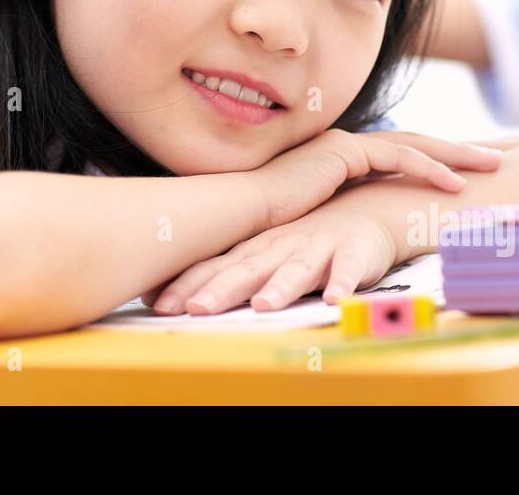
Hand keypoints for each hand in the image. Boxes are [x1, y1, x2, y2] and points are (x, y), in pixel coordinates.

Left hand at [142, 202, 397, 314]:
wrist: (360, 209)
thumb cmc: (303, 238)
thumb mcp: (263, 254)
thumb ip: (227, 273)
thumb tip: (176, 295)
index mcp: (256, 250)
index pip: (216, 268)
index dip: (188, 285)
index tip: (158, 304)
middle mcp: (281, 247)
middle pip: (249, 270)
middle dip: (222, 290)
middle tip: (197, 309)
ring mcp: (317, 248)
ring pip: (298, 269)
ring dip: (281, 287)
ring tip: (265, 305)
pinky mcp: (353, 252)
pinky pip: (348, 270)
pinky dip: (343, 283)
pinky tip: (336, 299)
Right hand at [249, 127, 499, 231]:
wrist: (241, 212)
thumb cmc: (270, 225)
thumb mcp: (318, 220)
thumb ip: (342, 219)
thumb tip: (368, 239)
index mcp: (340, 160)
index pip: (397, 156)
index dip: (433, 163)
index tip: (464, 173)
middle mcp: (346, 146)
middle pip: (413, 144)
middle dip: (456, 151)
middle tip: (493, 160)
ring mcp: (346, 144)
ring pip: (413, 144)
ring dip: (454, 155)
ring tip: (488, 167)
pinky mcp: (345, 151)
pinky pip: (398, 156)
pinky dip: (429, 167)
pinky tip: (454, 183)